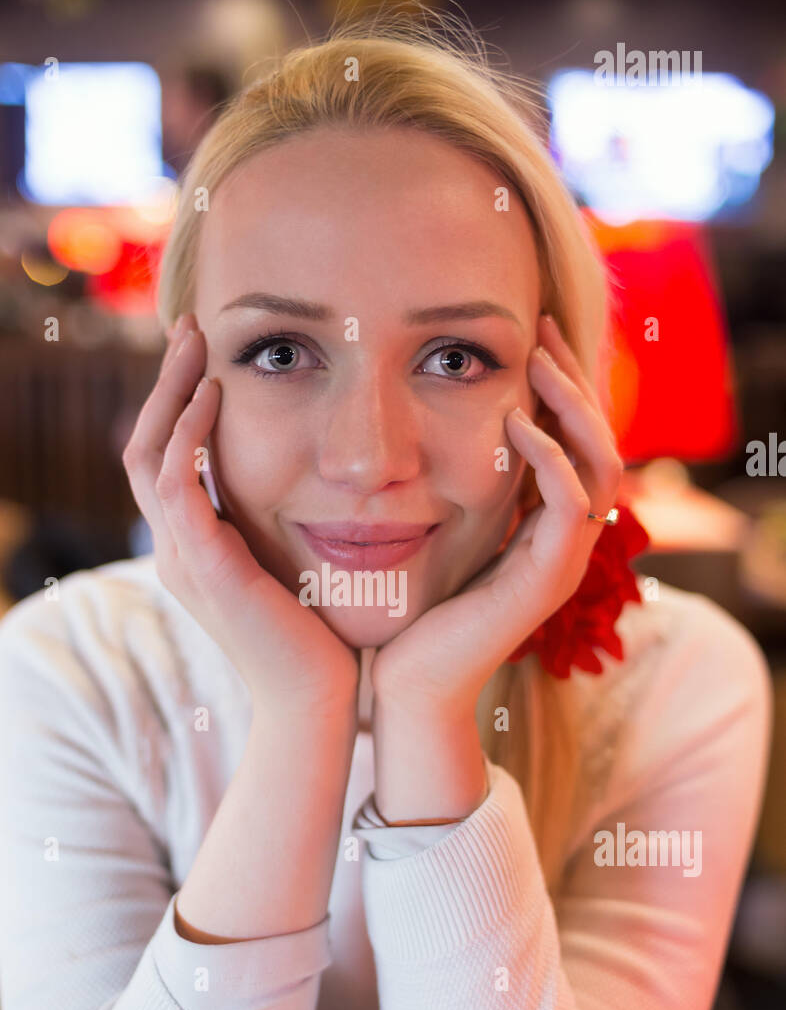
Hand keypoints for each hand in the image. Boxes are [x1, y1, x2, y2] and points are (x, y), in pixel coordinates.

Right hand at [123, 313, 359, 714]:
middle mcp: (177, 551)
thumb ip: (282, 527)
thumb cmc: (320, 639)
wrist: (317, 702)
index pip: (166, 462)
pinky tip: (214, 396)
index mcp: (195, 549)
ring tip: (196, 343)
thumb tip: (311, 482)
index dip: (178, 405)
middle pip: (143, 447)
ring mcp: (181, 559)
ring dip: (169, 393)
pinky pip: (176, 484)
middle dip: (165, 384)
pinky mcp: (202, 566)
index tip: (208, 355)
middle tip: (189, 327)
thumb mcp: (294, 566)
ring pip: (148, 455)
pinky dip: (189, 435)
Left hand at [371, 312, 623, 718]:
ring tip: (533, 362)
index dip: (561, 384)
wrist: (406, 682)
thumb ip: (452, 482)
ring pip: (601, 465)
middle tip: (539, 327)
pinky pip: (571, 506)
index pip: (578, 439)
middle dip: (573, 379)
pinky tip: (513, 424)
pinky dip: (548, 459)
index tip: (528, 332)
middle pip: (600, 440)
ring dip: (570, 407)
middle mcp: (565, 540)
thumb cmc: (410, 607)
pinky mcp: (546, 581)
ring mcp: (562, 562)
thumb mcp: (434, 526)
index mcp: (545, 525)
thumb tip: (427, 421)